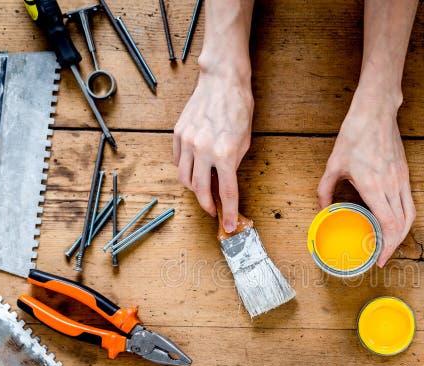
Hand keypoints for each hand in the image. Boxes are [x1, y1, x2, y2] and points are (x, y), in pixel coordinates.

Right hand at [173, 70, 252, 232]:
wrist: (222, 81)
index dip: (228, 212)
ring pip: (185, 178)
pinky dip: (185, 170)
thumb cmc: (238, 108)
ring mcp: (188, 142)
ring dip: (194, 190)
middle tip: (214, 211)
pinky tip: (194, 171)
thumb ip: (234, 163)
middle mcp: (203, 150)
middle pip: (200, 190)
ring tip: (203, 191)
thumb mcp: (245, 140)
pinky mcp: (178, 134)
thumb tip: (225, 181)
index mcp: (225, 154)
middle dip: (207, 205)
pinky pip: (178, 161)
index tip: (228, 224)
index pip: (227, 192)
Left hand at [318, 90, 414, 266]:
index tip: (380, 258)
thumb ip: (325, 191)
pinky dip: (404, 219)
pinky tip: (394, 223)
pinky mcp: (405, 174)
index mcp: (372, 185)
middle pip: (401, 225)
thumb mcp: (333, 165)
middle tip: (383, 256)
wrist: (375, 113)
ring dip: (402, 234)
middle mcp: (391, 184)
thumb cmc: (354, 136)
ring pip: (409, 215)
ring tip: (390, 243)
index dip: (386, 245)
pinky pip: (409, 203)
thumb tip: (323, 211)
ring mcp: (401, 179)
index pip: (388, 224)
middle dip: (394, 245)